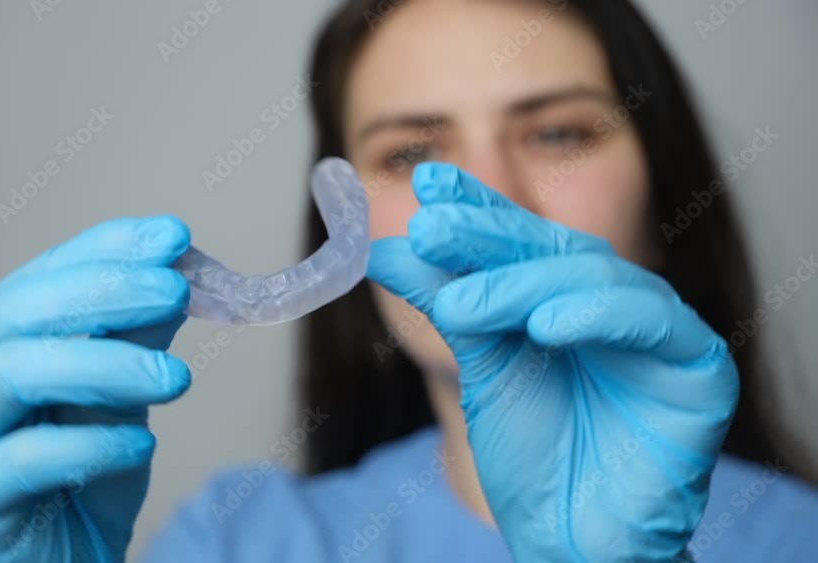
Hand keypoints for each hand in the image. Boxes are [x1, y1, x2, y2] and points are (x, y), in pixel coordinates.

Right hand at [0, 216, 192, 562]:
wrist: (58, 558)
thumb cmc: (79, 470)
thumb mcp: (116, 392)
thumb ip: (134, 337)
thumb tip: (177, 275)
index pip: (44, 272)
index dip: (109, 247)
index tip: (174, 235)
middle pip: (22, 310)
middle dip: (107, 291)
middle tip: (176, 291)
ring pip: (17, 372)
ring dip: (107, 365)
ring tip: (177, 379)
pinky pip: (28, 457)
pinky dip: (93, 445)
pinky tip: (143, 444)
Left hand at [367, 163, 735, 561]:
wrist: (571, 535)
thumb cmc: (533, 454)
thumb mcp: (477, 363)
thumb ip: (444, 298)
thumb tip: (384, 247)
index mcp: (564, 298)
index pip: (520, 238)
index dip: (477, 206)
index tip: (427, 179)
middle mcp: (611, 304)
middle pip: (550, 247)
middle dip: (488, 233)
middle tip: (432, 226)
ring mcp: (656, 331)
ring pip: (592, 276)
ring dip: (522, 284)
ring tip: (461, 307)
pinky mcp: (697, 366)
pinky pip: (651, 321)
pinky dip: (595, 314)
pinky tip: (543, 326)